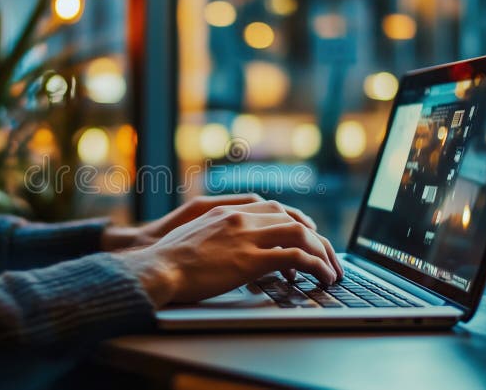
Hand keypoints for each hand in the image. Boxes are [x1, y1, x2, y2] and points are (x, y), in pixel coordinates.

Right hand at [114, 200, 341, 307]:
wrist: (154, 267)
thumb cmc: (166, 259)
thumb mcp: (191, 235)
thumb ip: (213, 233)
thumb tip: (226, 247)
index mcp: (225, 211)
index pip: (273, 208)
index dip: (296, 221)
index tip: (308, 235)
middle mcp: (239, 218)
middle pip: (292, 219)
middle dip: (316, 238)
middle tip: (327, 257)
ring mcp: (246, 237)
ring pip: (300, 234)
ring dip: (322, 252)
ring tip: (331, 272)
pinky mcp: (250, 260)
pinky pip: (296, 257)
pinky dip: (316, 266)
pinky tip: (322, 277)